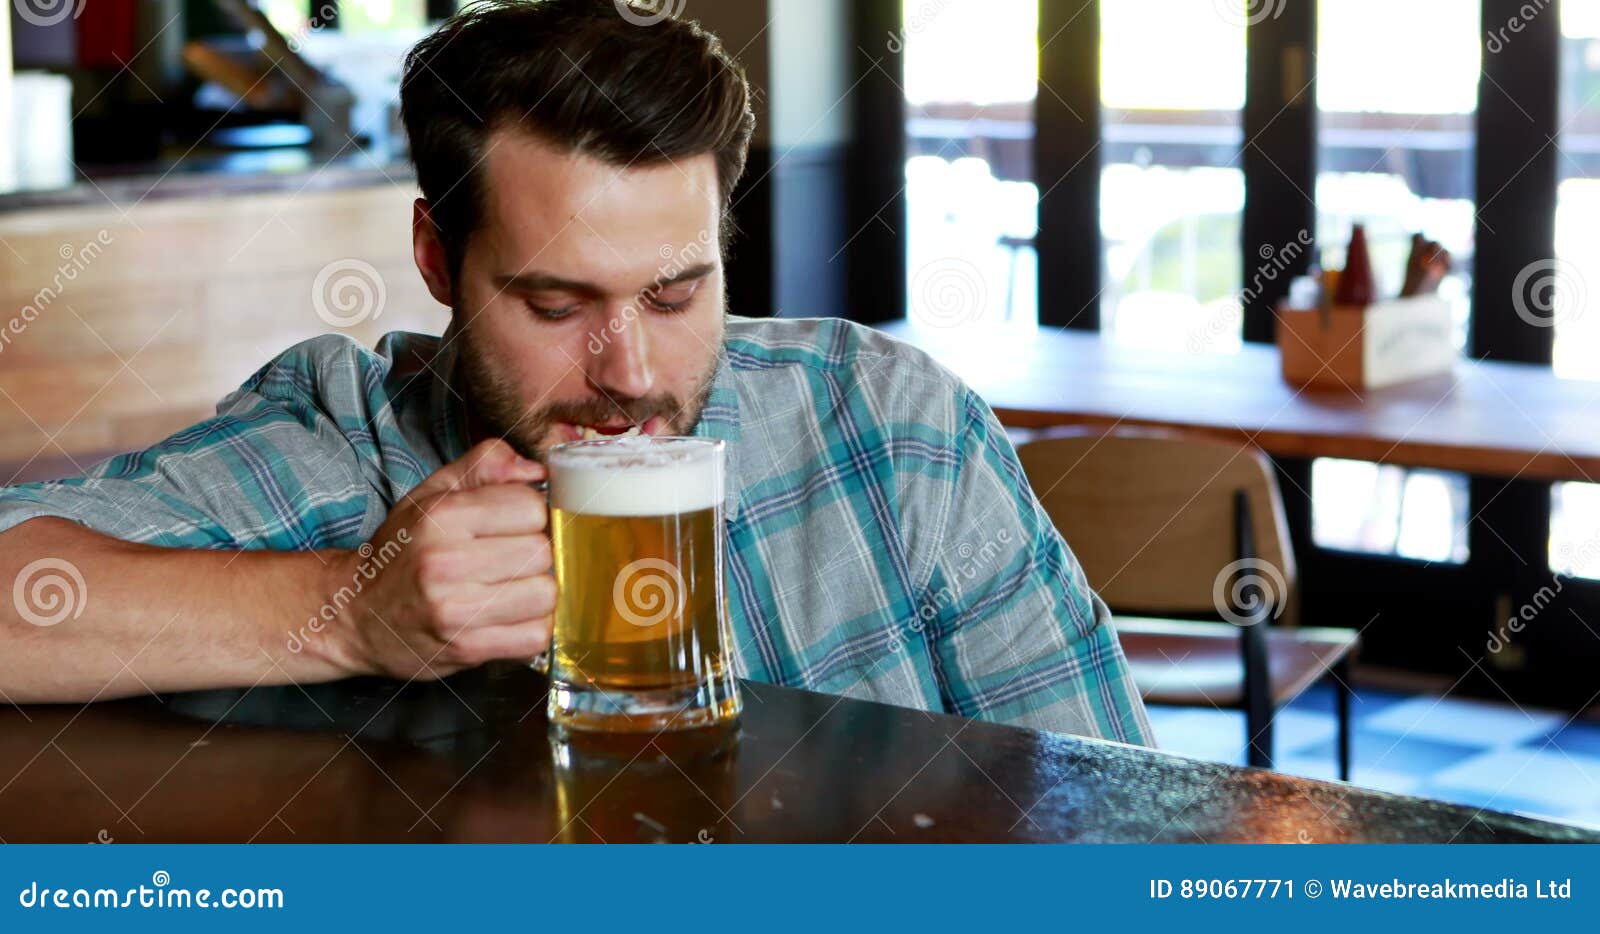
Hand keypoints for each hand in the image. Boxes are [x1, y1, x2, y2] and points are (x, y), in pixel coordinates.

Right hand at [328, 439, 554, 679]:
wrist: (353, 613)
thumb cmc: (401, 551)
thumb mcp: (432, 493)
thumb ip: (485, 465)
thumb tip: (538, 472)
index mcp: (441, 516)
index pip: (531, 506)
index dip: (530, 515)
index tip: (513, 525)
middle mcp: (446, 561)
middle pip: (542, 552)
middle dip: (533, 554)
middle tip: (508, 560)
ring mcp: (455, 609)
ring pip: (545, 594)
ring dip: (535, 593)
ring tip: (509, 589)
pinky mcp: (466, 649)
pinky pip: (535, 636)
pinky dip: (530, 629)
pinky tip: (507, 618)